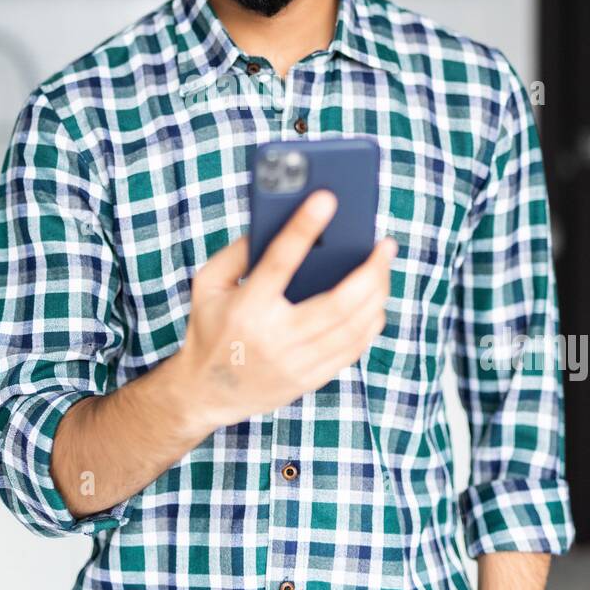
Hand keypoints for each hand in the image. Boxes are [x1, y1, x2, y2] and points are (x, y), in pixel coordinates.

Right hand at [174, 190, 397, 434]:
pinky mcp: (309, 379)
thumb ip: (236, 252)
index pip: (280, 261)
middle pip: (337, 302)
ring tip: (384, 268)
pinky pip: (353, 350)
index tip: (327, 197)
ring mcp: (295, 363)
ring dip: (377, 294)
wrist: (204, 392)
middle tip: (385, 244)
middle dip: (370, 270)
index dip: (303, 227)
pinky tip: (376, 301)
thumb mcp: (207, 285)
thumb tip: (278, 223)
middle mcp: (274, 338)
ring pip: (353, 327)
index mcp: (246, 308)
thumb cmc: (209, 327)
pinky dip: (370, 323)